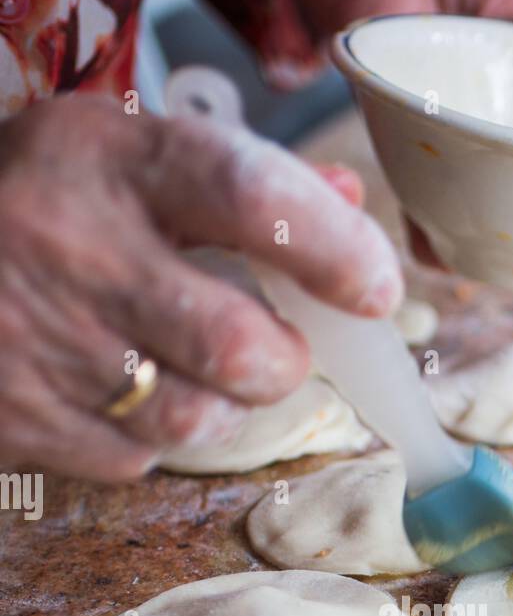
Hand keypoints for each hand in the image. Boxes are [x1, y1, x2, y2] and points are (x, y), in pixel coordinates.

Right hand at [0, 95, 401, 480]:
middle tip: (275, 351)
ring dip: (223, 405)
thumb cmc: (31, 205)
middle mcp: (75, 251)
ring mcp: (44, 346)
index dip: (332, 247)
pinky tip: (121, 393)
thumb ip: (236, 179)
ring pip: (197, 419)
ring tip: (189, 369)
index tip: (376, 288)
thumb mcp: (118, 157)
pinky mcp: (24, 422)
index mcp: (109, 161)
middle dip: (282, 362)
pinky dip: (151, 436)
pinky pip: (137, 457)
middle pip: (236, 345)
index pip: (249, 196)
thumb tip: (347, 199)